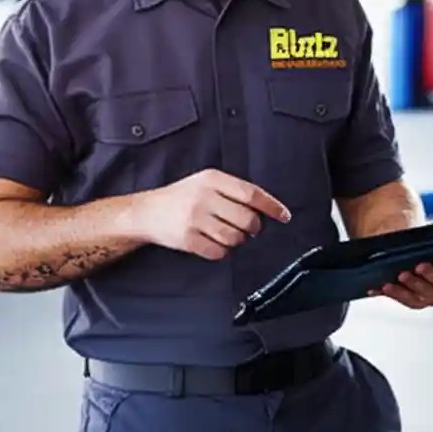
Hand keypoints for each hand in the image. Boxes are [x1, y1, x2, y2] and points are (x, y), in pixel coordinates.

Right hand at [136, 169, 289, 260]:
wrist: (147, 212)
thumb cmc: (183, 197)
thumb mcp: (206, 182)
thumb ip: (233, 190)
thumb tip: (267, 208)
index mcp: (212, 179)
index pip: (251, 194)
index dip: (272, 206)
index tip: (285, 216)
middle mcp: (204, 197)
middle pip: (247, 218)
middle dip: (254, 227)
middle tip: (249, 228)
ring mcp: (194, 219)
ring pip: (235, 238)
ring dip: (237, 240)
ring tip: (227, 234)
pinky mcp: (187, 239)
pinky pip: (218, 252)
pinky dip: (221, 251)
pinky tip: (213, 243)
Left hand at [368, 214, 432, 308]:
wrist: (406, 252)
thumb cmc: (424, 243)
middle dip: (431, 276)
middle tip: (419, 266)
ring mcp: (430, 296)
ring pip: (424, 295)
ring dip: (412, 286)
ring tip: (401, 275)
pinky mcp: (414, 301)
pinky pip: (405, 299)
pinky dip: (395, 293)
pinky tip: (384, 286)